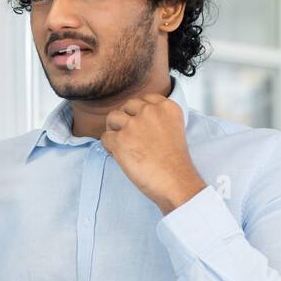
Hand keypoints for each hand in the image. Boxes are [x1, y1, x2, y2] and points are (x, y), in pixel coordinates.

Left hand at [100, 95, 205, 213]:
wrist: (175, 181)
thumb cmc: (175, 163)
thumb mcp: (174, 130)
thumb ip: (158, 120)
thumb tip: (136, 120)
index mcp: (167, 107)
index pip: (146, 98)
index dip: (139, 112)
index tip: (140, 124)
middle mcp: (150, 111)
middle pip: (127, 106)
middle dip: (125, 119)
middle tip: (128, 135)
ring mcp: (133, 124)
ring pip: (112, 117)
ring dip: (114, 130)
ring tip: (122, 145)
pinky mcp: (120, 139)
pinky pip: (105, 137)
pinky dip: (109, 147)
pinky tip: (119, 156)